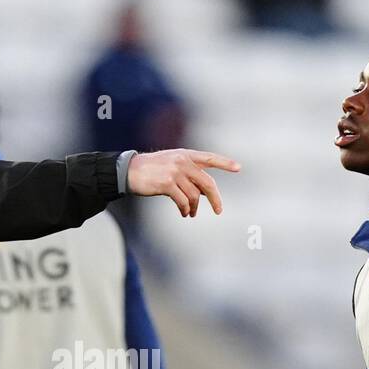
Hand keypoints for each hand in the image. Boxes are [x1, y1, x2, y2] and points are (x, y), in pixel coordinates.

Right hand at [125, 149, 239, 216]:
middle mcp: (183, 161)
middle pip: (207, 183)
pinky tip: (184, 213)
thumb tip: (202, 193)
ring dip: (194, 208)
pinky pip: (183, 201)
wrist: (129, 170)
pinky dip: (185, 209)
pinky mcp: (167, 183)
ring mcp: (175, 172)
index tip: (238, 168)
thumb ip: (188, 173)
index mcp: (186, 155)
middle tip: (219, 210)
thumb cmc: (151, 170)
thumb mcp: (171, 164)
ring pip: (194, 195)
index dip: (225, 163)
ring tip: (190, 213)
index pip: (210, 158)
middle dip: (215, 199)